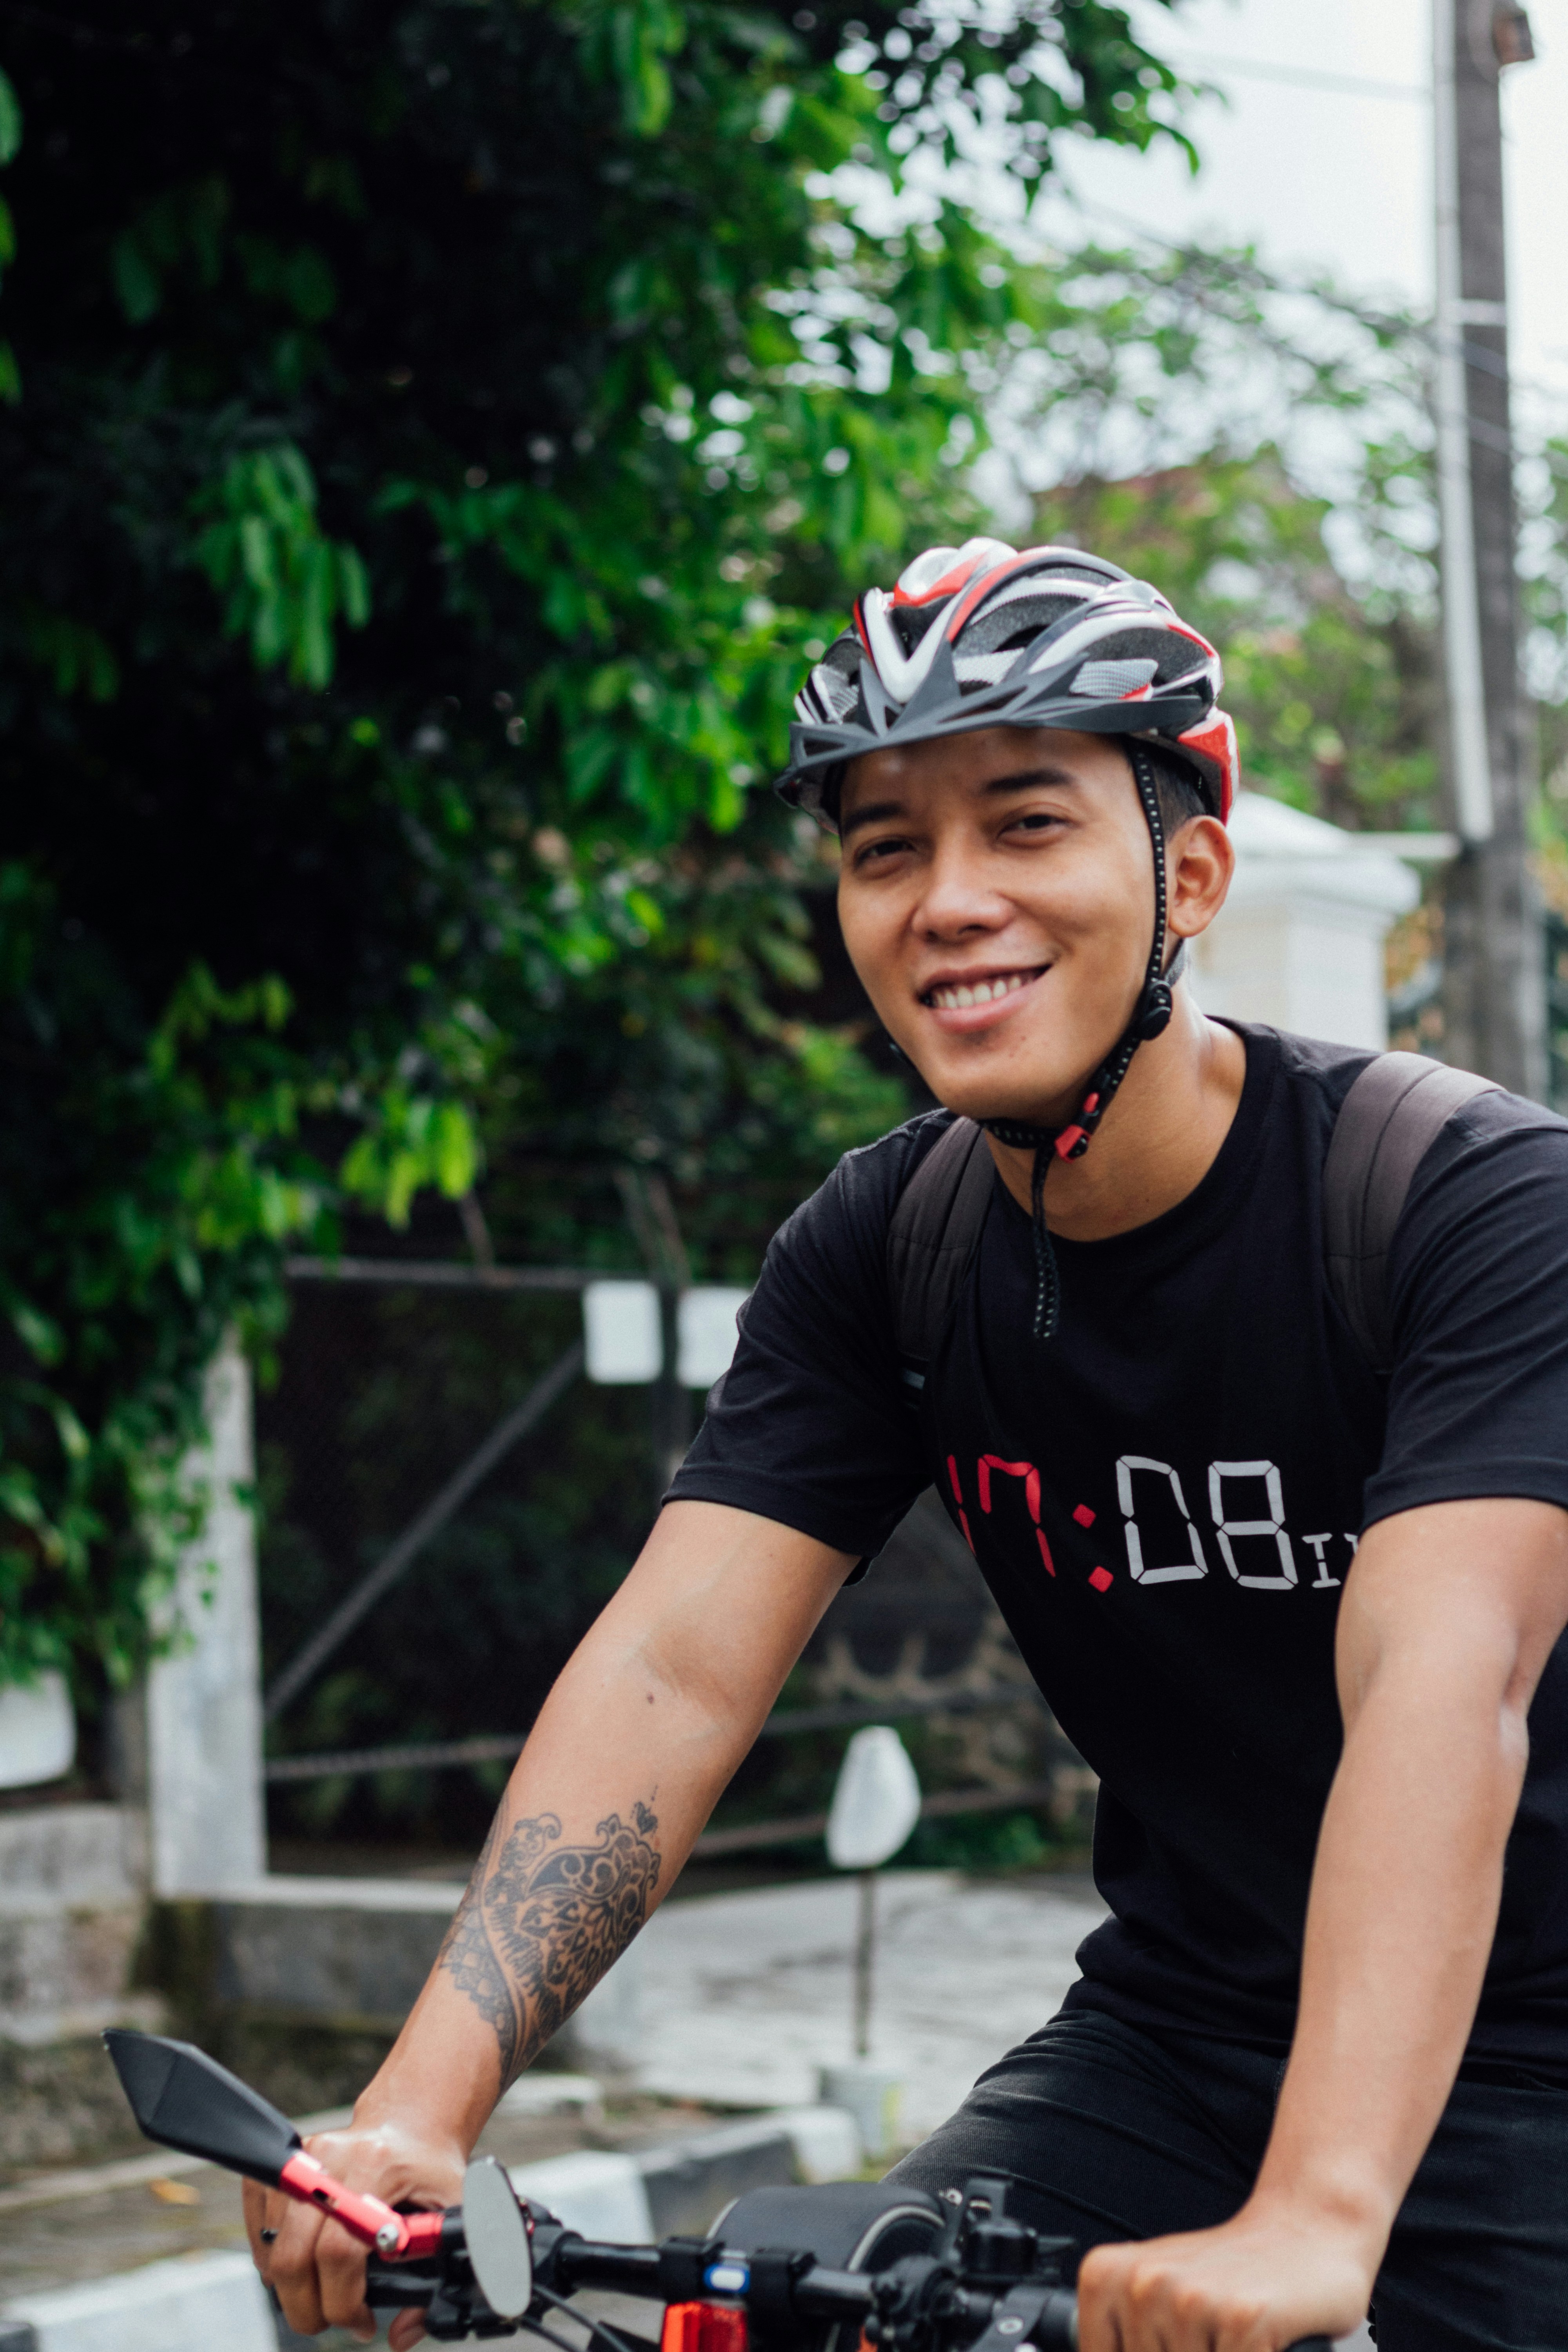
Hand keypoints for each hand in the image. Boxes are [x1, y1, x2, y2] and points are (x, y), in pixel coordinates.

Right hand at [243, 2114, 465, 2349]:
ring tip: (323, 2292)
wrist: (409, 2128)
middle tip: (331, 2320)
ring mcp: (303, 2156)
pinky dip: (271, 2258)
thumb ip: (440, 2275)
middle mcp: (333, 2156)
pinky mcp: (284, 2162)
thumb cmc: (431, 2174)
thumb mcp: (451, 2216)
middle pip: (294, 2254)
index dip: (344, 2301)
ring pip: (273, 2247)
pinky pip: (259, 2225)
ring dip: (291, 2288)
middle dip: (307, 2309)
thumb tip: (400, 2336)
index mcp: (379, 2167)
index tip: (362, 2322)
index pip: (339, 2251)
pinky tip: (303, 2263)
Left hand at [1075, 2198, 1374, 2351]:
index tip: (1173, 2343)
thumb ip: (1130, 2339)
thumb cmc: (1228, 2275)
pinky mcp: (1244, 2320)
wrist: (1306, 2233)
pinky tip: (1262, 2339)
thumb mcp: (1158, 2299)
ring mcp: (1192, 2301)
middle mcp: (1142, 2284)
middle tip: (1211, 2333)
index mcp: (1106, 2276)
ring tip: (1231, 2335)